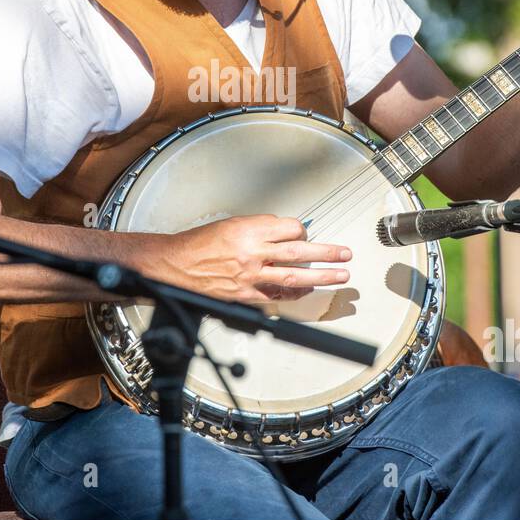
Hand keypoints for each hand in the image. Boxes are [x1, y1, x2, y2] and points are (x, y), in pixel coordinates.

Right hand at [149, 214, 351, 304]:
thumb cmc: (198, 244)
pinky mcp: (246, 295)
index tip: (304, 234)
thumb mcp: (231, 224)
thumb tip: (283, 234)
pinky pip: (277, 294)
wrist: (174, 265)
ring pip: (295, 276)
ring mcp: (251, 276)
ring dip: (322, 277)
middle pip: (300, 252)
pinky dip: (294, 292)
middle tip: (345, 254)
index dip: (301, 231)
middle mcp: (253, 253)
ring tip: (340, 275)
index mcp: (249, 230)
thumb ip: (259, 229)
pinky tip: (306, 290)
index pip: (290, 229)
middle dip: (327, 254)